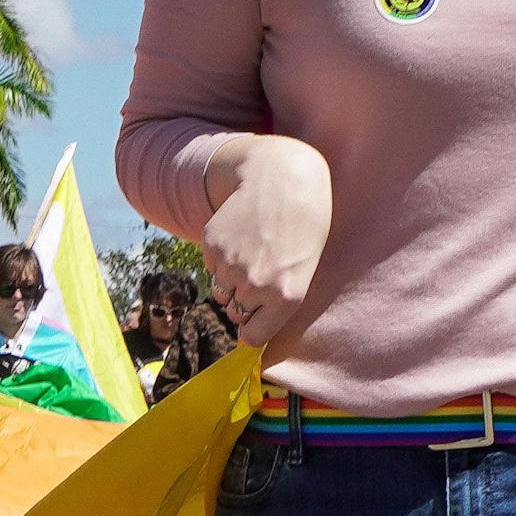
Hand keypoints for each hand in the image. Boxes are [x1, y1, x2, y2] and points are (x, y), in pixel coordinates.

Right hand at [201, 136, 332, 346]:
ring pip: (221, 291)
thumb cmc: (303, 225)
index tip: (255, 320)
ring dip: (231, 279)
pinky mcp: (212, 247)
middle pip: (236, 314)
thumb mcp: (304, 269)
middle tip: (260, 271)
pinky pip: (211, 268)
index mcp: (286, 297)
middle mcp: (256, 287)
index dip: (253, 328)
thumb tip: (248, 330)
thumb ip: (280, 302)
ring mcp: (232, 266)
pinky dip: (221, 257)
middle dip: (244, 301)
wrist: (282, 179)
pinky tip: (240, 235)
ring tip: (252, 250)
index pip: (254, 337)